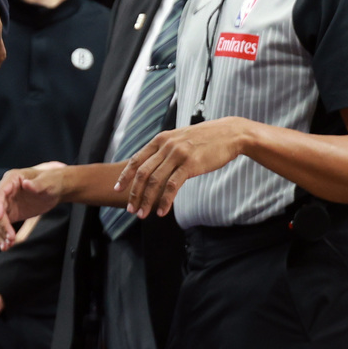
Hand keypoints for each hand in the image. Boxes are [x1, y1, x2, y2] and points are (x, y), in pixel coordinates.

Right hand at [0, 163, 65, 249]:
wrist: (56, 189)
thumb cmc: (52, 181)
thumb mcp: (47, 182)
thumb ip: (37, 184)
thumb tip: (26, 184)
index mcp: (12, 179)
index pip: (0, 192)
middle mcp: (6, 191)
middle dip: (2, 224)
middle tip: (11, 237)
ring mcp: (7, 203)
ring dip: (1, 232)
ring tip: (9, 244)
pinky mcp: (11, 214)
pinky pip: (2, 225)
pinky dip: (3, 235)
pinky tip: (6, 246)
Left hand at [116, 118, 247, 218]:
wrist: (230, 134)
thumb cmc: (206, 139)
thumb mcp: (180, 139)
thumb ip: (166, 149)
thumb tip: (154, 165)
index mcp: (161, 139)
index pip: (137, 159)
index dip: (125, 175)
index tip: (117, 188)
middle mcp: (166, 146)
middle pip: (142, 173)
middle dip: (134, 193)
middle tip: (131, 209)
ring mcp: (178, 154)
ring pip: (155, 181)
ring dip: (146, 200)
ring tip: (143, 214)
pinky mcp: (190, 164)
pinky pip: (172, 185)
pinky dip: (165, 201)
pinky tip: (161, 211)